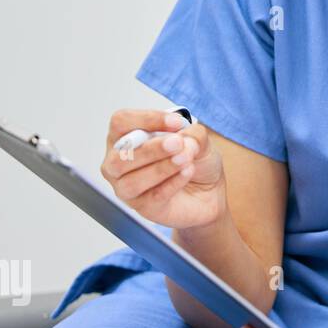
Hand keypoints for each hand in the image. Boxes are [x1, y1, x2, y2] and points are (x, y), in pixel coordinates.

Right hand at [100, 109, 225, 230]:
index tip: (176, 122)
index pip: (121, 122)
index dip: (147, 119)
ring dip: (161, 168)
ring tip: (185, 159)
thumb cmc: (193, 159)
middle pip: (120, 154)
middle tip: (178, 143)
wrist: (209, 191)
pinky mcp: (144, 208)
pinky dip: (171, 183)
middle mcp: (118, 163)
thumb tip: (184, 139)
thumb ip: (193, 134)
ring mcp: (127, 188)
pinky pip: (152, 197)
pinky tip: (187, 173)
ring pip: (131, 181)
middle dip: (151, 148)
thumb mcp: (199, 140)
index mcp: (125, 137)